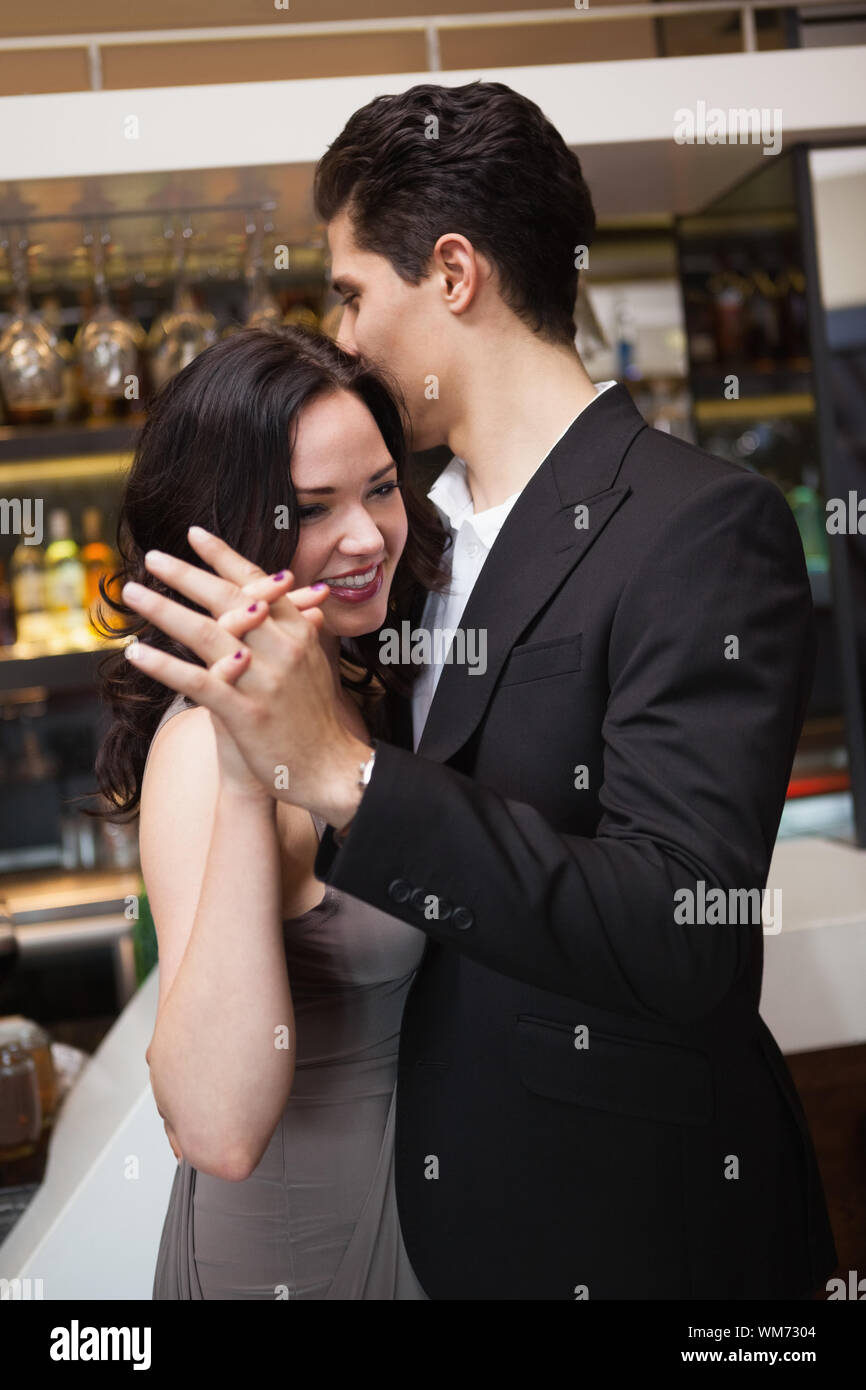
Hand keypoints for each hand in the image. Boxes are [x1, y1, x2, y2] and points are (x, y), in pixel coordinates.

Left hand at [121, 527, 371, 825]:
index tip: (194, 535)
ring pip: (207, 634)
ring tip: (133, 592)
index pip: (256, 583)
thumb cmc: (316, 718)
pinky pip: (198, 682)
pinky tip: (135, 653)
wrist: (330, 768)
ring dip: (164, 610)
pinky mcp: (246, 713)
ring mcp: (265, 680)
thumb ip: (300, 631)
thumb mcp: (315, 666)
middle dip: (186, 575)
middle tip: (152, 557)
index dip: (224, 557)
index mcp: (299, 632)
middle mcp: (283, 648)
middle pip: (227, 600)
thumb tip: (299, 602)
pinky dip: (164, 666)